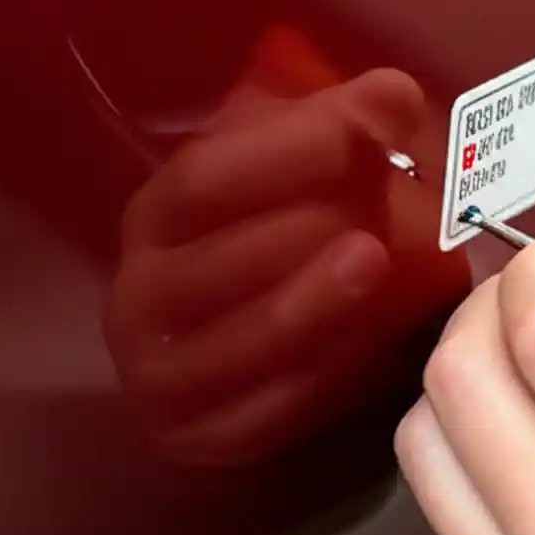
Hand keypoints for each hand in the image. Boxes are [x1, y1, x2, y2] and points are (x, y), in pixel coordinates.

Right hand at [106, 69, 470, 465]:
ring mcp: (159, 377)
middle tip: (381, 206)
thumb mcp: (300, 170)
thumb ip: (343, 126)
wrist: (257, 337)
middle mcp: (138, 297)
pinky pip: (263, 417)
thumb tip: (396, 95)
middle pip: (217, 262)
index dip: (289, 152)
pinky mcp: (198, 439)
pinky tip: (380, 349)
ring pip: (236, 345)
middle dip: (301, 231)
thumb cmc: (283, 234)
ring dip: (309, 305)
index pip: (206, 179)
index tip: (369, 130)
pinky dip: (322, 384)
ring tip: (376, 260)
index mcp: (156, 218)